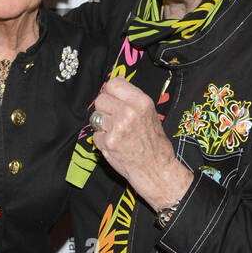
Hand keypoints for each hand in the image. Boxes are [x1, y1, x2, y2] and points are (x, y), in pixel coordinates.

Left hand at [92, 77, 192, 212]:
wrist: (156, 169)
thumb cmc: (153, 142)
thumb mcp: (149, 113)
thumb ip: (131, 99)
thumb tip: (112, 84)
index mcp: (141, 102)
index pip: (113, 83)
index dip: (110, 91)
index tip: (112, 98)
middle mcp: (128, 112)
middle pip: (100, 99)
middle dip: (104, 109)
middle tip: (114, 119)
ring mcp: (117, 128)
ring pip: (95, 117)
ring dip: (102, 125)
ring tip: (116, 132)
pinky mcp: (108, 143)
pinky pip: (95, 135)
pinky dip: (102, 141)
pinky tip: (115, 145)